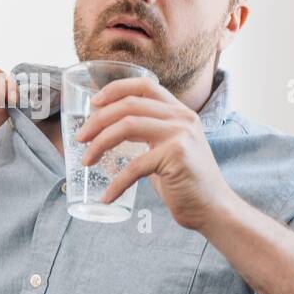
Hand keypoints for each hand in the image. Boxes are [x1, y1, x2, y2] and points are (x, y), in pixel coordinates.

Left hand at [73, 76, 235, 232]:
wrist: (213, 209)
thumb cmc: (186, 181)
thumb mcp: (168, 148)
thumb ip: (148, 134)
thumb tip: (109, 130)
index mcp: (179, 112)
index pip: (145, 84)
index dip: (116, 88)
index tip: (94, 102)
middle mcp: (182, 117)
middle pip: (129, 105)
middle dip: (97, 120)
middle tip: (80, 138)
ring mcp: (181, 134)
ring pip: (127, 126)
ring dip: (99, 144)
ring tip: (86, 160)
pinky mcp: (176, 156)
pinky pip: (134, 166)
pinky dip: (116, 183)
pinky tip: (107, 196)